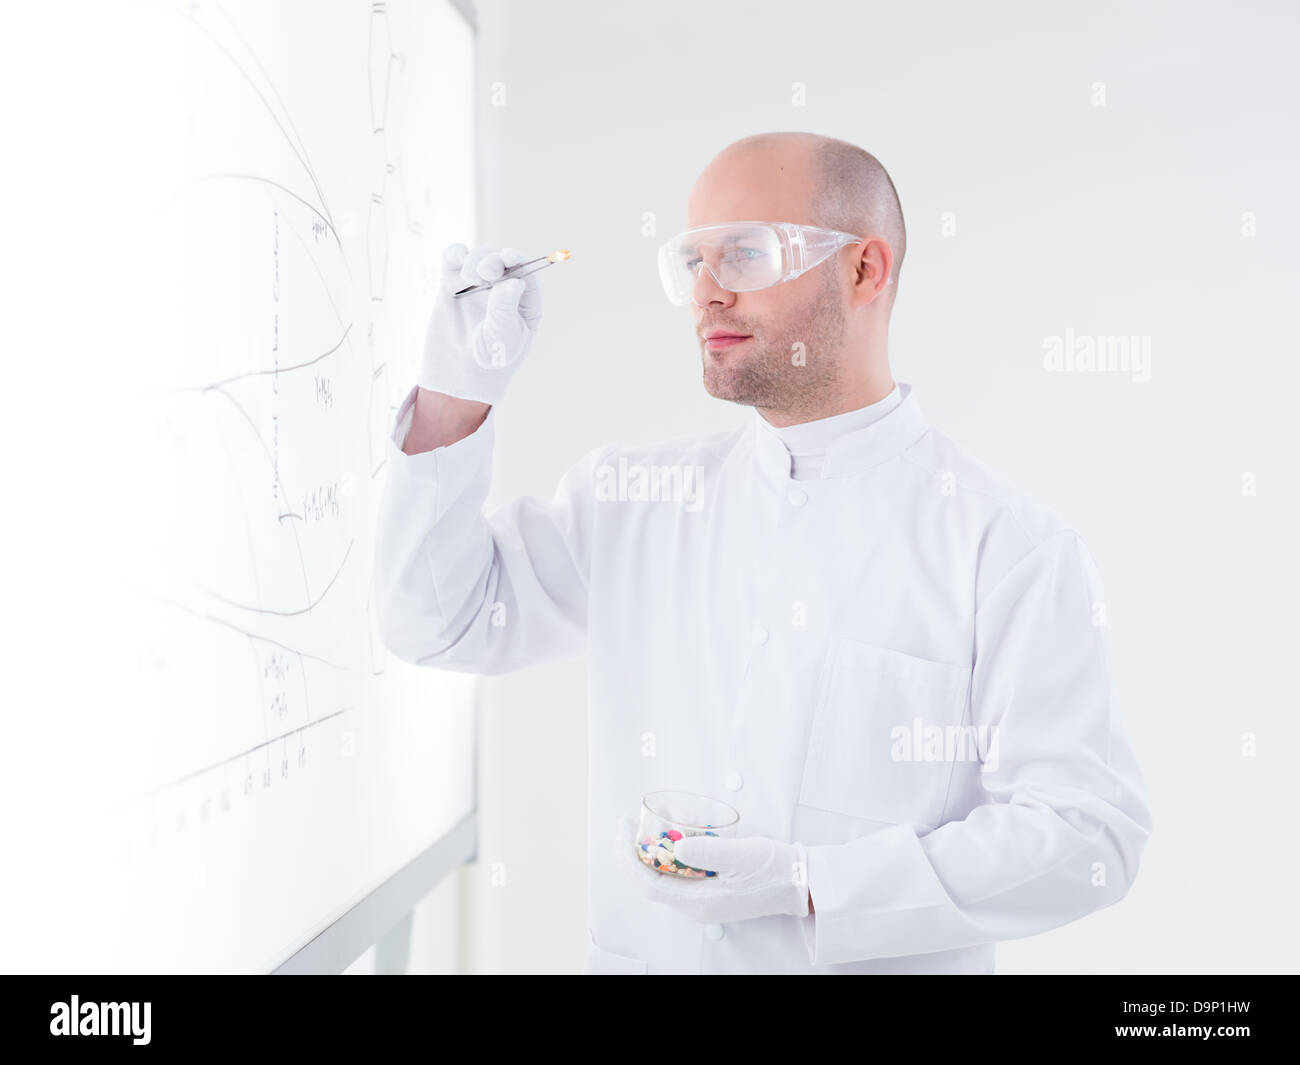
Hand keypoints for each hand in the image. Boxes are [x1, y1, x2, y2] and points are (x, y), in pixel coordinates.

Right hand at [417, 243, 542, 404]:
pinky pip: (454, 259)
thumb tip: (514, 282)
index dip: (518, 261)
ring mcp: (477, 285)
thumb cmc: (490, 360)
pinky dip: (455, 253)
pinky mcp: (452, 284)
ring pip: (479, 257)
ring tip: (470, 278)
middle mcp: (502, 289)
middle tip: (486, 274)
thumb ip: (505, 310)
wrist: (458, 374)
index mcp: (524, 302)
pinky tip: (457, 258)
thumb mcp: (503, 339)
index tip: (508, 258)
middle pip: (502, 261)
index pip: (526, 273)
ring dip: (475, 260)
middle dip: (494, 261)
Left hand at [614, 814, 810, 923]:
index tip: (622, 832)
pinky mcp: (711, 892)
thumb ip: (709, 851)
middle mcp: (696, 906)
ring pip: (663, 878)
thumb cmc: (774, 868)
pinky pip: (678, 876)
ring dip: (648, 853)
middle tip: (624, 826)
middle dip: (631, 854)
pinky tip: (670, 837)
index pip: (649, 883)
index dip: (629, 858)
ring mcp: (703, 900)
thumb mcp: (742, 855)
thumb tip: (676, 848)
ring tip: (641, 827)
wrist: (799, 883)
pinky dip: (667, 857)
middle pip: (650, 881)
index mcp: (700, 901)